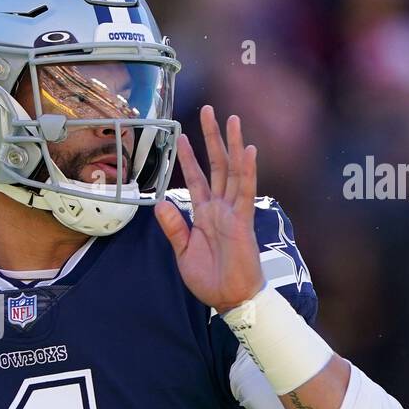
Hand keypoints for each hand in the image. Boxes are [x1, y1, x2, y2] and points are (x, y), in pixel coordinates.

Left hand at [154, 105, 263, 313]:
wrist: (229, 298)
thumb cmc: (209, 278)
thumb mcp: (182, 251)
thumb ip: (173, 226)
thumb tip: (160, 202)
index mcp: (205, 213)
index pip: (196, 179)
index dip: (189, 157)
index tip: (180, 136)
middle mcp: (220, 207)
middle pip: (216, 165)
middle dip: (212, 138)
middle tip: (209, 111)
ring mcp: (233, 211)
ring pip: (233, 171)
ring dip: (232, 145)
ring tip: (232, 119)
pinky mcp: (243, 221)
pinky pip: (245, 191)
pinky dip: (247, 171)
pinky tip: (248, 150)